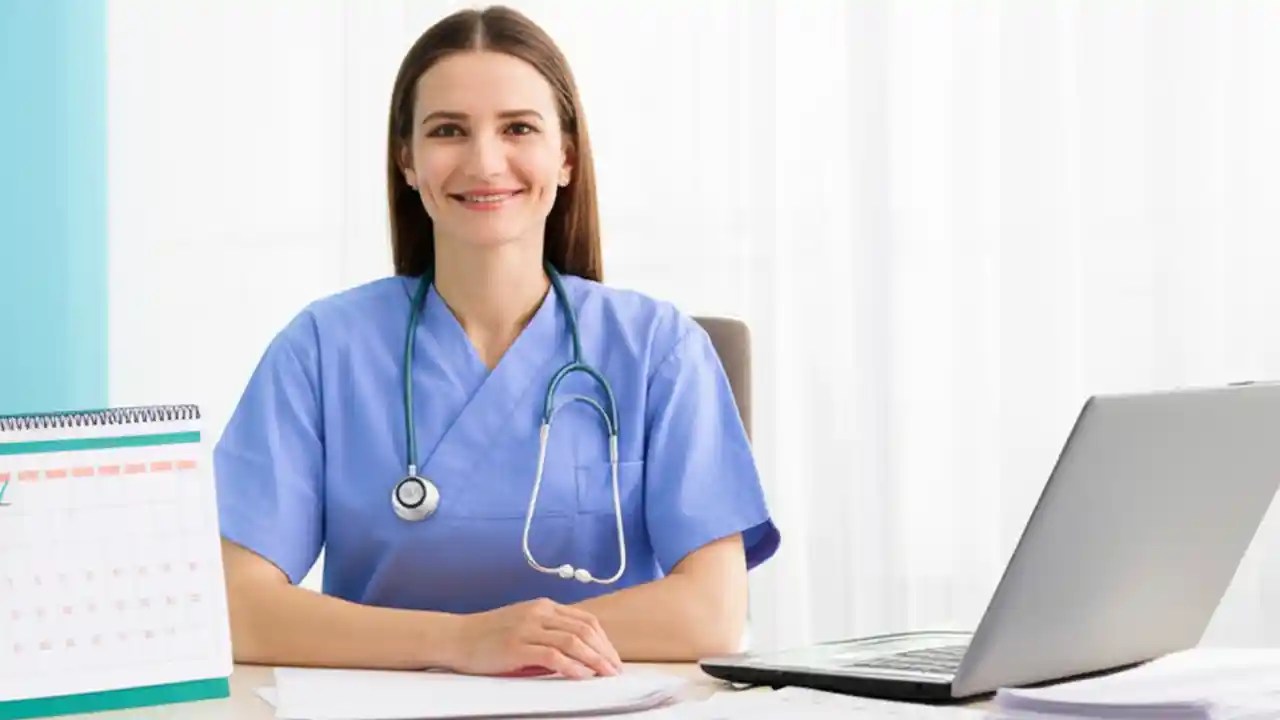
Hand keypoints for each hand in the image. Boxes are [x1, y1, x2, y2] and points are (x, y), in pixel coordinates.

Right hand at [447, 598, 622, 678]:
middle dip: (604, 651)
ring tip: (606, 674)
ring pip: (573, 640)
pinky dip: (572, 666)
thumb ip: (549, 634)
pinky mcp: (516, 646)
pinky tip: (582, 675)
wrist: (456, 637)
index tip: (613, 658)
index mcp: (543, 607)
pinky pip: (552, 654)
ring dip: (594, 659)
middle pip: (584, 630)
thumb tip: (579, 655)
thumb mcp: (524, 627)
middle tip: (615, 670)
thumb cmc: (489, 637)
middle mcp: (539, 613)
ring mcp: (527, 628)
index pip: (585, 620)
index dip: (604, 640)